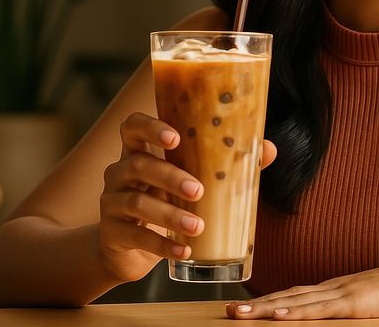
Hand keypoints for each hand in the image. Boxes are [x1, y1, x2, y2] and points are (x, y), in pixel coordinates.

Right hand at [98, 112, 276, 282]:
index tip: (175, 136)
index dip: (150, 127)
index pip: (132, 127)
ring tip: (198, 226)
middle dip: (170, 176)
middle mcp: (119, 173)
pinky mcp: (111, 234)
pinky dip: (162, 246)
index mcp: (138, 151)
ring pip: (136, 202)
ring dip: (170, 215)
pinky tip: (184, 251)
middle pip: (138, 164)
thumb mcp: (188, 181)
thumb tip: (268, 149)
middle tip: (199, 190)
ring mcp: (110, 203)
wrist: (128, 249)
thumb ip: (224, 164)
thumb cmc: (165, 202)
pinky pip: (136, 238)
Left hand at [226, 246, 378, 319]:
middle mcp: (336, 287)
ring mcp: (345, 293)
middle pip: (288, 296)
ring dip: (265, 309)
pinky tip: (277, 315)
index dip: (270, 300)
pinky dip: (295, 312)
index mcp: (340, 288)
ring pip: (296, 302)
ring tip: (239, 314)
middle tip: (226, 311)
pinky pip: (320, 310)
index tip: (245, 306)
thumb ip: (359, 306)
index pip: (296, 294)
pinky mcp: (356, 303)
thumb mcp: (378, 301)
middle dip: (257, 305)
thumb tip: (345, 315)